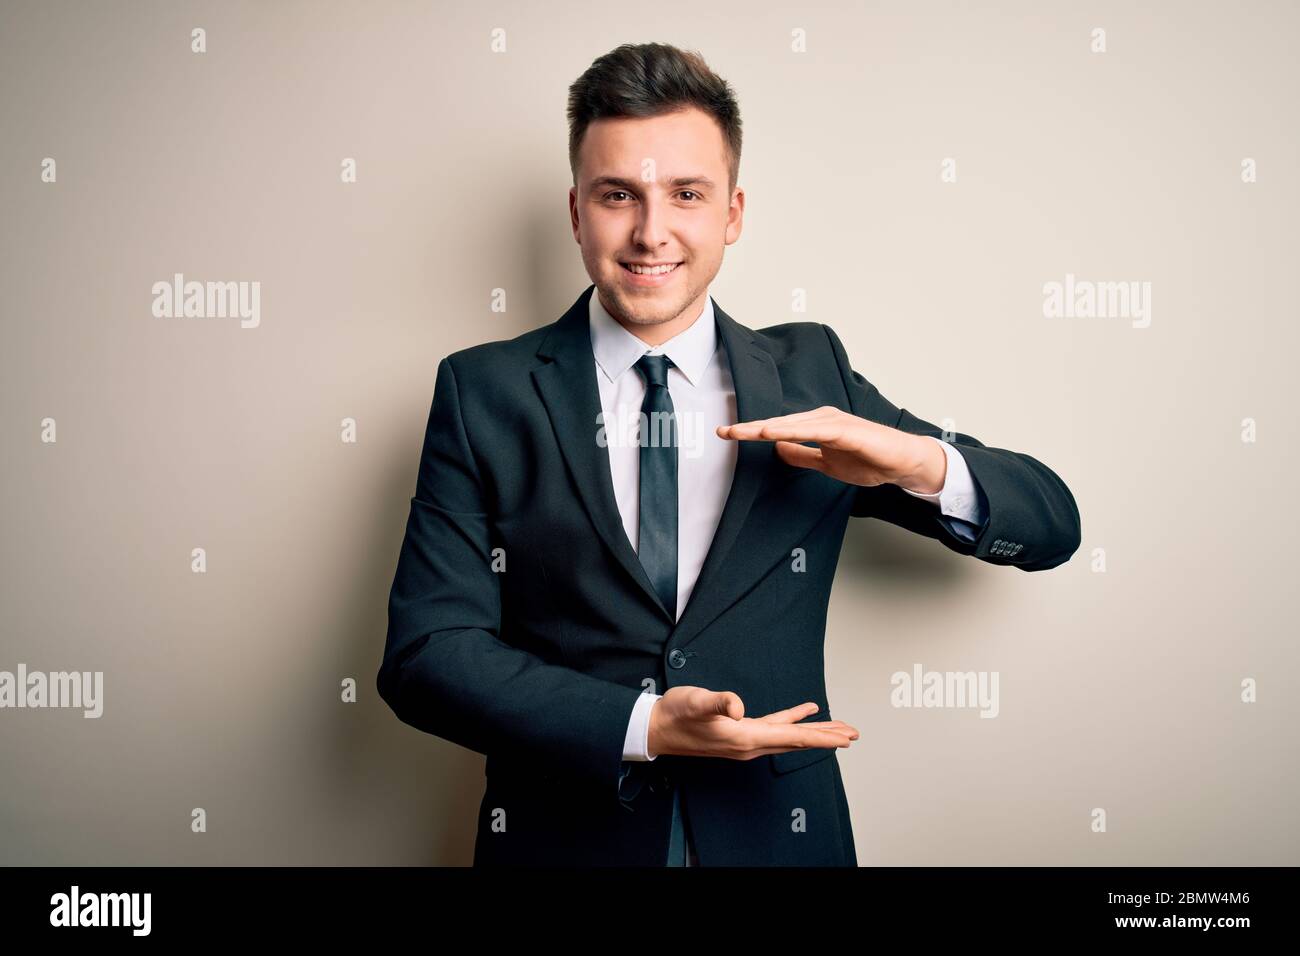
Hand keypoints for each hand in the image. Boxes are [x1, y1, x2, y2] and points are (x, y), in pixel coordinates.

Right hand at [646, 686, 858, 759]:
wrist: (657, 728)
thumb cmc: (675, 714)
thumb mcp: (696, 702)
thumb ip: (718, 702)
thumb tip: (738, 707)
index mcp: (744, 737)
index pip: (791, 738)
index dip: (820, 737)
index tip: (845, 738)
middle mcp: (750, 744)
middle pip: (797, 742)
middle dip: (827, 738)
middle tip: (853, 734)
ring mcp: (746, 741)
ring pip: (789, 737)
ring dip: (814, 733)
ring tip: (837, 728)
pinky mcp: (740, 733)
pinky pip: (774, 728)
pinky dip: (792, 721)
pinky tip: (803, 712)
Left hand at [716, 405, 945, 494]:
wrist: (902, 462)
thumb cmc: (869, 459)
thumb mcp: (826, 463)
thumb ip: (803, 455)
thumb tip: (777, 450)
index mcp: (816, 425)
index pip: (777, 429)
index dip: (752, 432)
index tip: (727, 434)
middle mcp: (821, 418)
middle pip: (779, 423)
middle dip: (750, 428)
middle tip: (723, 432)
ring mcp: (833, 421)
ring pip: (792, 424)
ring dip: (766, 428)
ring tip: (742, 432)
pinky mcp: (846, 429)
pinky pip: (814, 430)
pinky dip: (792, 430)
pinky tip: (773, 434)